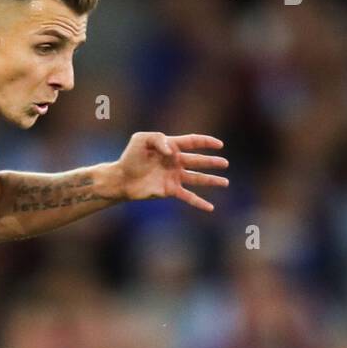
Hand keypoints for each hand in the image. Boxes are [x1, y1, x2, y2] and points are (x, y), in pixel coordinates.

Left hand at [114, 132, 228, 211]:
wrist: (121, 178)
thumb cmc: (130, 157)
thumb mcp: (142, 139)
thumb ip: (159, 140)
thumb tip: (173, 152)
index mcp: (171, 147)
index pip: (192, 141)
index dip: (206, 142)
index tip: (219, 145)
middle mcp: (175, 162)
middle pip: (198, 161)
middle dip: (212, 162)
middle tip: (225, 163)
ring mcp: (174, 176)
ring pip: (197, 178)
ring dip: (211, 180)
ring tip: (225, 182)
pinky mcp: (170, 190)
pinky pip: (188, 196)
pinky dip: (199, 202)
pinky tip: (210, 208)